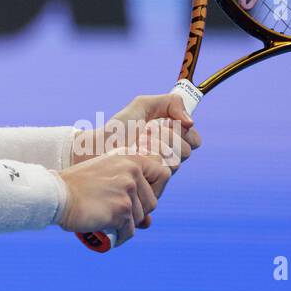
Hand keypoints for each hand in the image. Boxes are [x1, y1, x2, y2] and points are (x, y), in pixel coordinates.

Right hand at [56, 150, 171, 245]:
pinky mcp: (122, 210)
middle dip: (138, 212)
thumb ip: (128, 190)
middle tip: (117, 213)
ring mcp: (127, 191)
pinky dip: (119, 236)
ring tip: (107, 220)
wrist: (56, 194)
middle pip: (153, 202)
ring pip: (141, 219)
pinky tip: (107, 232)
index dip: (157, 189)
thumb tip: (149, 223)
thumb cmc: (77, 186)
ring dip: (126, 225)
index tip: (143, 198)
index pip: (163, 173)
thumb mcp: (105, 176)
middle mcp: (131, 172)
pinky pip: (130, 231)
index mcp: (129, 158)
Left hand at [72, 93, 201, 168]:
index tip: (161, 124)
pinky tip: (135, 156)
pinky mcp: (152, 189)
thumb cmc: (118, 128)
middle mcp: (169, 159)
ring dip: (154, 146)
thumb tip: (190, 121)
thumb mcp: (143, 106)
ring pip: (176, 162)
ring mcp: (161, 175)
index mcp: (172, 142)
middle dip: (165, 137)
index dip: (182, 132)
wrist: (96, 148)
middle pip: (186, 150)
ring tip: (136, 143)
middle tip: (145, 132)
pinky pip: (163, 175)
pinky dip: (148, 160)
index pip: (194, 140)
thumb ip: (169, 102)